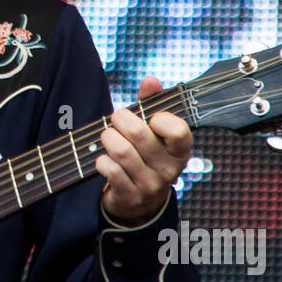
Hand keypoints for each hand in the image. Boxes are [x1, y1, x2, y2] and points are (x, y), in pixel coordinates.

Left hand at [96, 76, 191, 224]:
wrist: (140, 201)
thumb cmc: (145, 154)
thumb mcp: (153, 130)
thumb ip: (151, 102)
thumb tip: (150, 80)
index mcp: (180, 150)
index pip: (179, 131)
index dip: (160, 119)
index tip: (151, 117)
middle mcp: (169, 169)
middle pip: (140, 135)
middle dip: (121, 120)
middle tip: (116, 118)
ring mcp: (150, 185)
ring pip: (122, 152)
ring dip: (108, 138)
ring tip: (107, 136)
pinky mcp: (130, 196)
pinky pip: (110, 169)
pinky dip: (102, 160)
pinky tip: (104, 159)